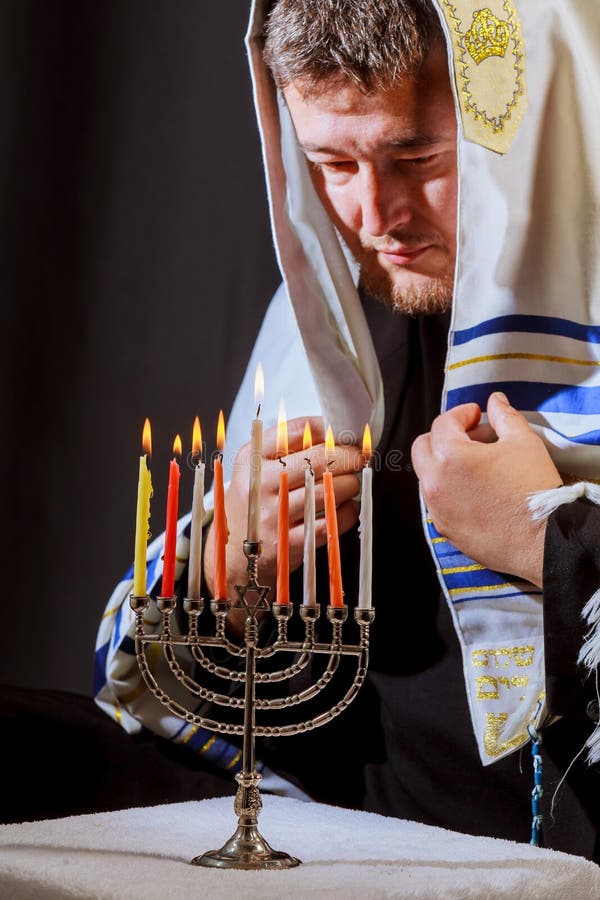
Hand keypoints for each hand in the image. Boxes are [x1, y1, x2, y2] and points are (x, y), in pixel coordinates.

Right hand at [203, 416, 362, 607]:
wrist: (233, 553)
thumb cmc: (254, 503)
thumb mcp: (256, 467)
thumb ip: (287, 445)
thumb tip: (333, 429)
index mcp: (252, 459)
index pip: (297, 430)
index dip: (328, 429)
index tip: (343, 434)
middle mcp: (259, 485)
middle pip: (318, 460)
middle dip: (348, 456)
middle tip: (359, 457)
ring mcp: (274, 516)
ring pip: (328, 491)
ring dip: (350, 484)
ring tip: (351, 482)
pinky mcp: (289, 543)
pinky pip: (331, 522)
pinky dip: (346, 512)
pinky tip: (344, 506)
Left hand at [411, 392, 561, 586]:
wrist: (542, 540)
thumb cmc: (533, 490)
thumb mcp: (523, 442)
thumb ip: (504, 417)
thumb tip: (495, 402)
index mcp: (450, 456)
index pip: (442, 423)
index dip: (461, 413)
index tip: (476, 414)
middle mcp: (435, 483)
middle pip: (423, 447)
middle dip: (443, 436)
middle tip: (471, 436)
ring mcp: (437, 509)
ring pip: (427, 475)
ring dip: (444, 463)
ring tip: (477, 464)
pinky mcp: (445, 529)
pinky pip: (437, 501)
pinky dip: (449, 489)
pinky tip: (475, 490)